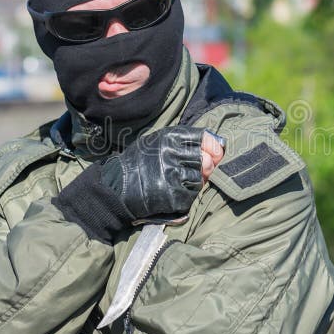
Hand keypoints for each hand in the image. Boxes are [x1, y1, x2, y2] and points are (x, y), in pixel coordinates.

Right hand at [101, 126, 222, 222]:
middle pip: (205, 160)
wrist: (116, 186)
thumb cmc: (139, 163)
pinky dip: (185, 196)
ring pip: (200, 178)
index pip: (204, 138)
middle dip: (201, 168)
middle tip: (187, 172)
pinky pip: (192, 195)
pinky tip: (171, 193)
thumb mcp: (156, 142)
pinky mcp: (173, 195)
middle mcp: (172, 153)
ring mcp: (173, 175)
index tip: (215, 153)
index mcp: (169, 137)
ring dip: (192, 183)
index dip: (213, 147)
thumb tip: (217, 147)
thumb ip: (183, 142)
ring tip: (175, 182)